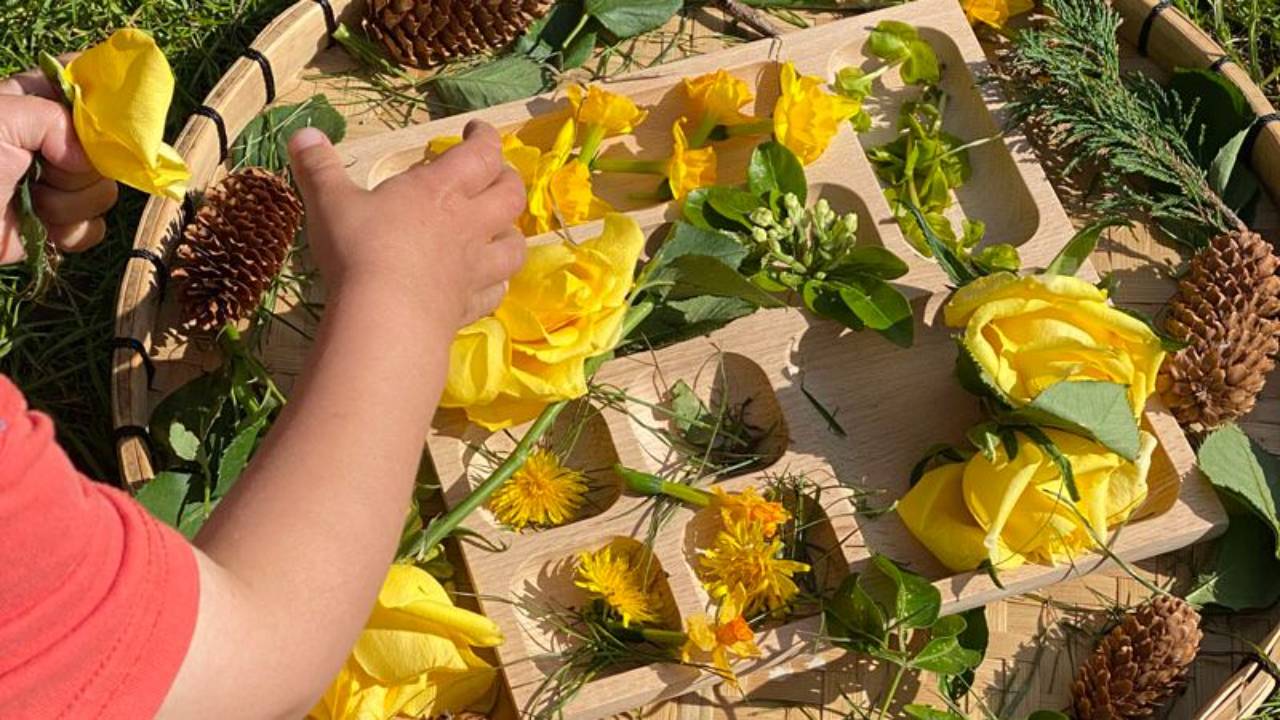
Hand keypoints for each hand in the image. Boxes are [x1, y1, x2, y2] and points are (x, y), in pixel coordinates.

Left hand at [0, 67, 117, 264]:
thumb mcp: (0, 119)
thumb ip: (55, 120)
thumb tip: (86, 157)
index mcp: (35, 102)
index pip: (87, 81)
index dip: (108, 98)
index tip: (106, 122)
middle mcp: (52, 141)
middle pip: (109, 148)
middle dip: (83, 169)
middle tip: (47, 170)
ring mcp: (58, 184)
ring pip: (105, 191)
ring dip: (70, 204)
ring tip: (32, 203)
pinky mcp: (59, 224)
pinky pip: (95, 227)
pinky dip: (72, 232)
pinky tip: (44, 228)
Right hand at [287, 120, 525, 330]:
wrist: (386, 318)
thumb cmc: (360, 250)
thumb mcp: (330, 203)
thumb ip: (319, 168)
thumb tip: (302, 133)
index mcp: (440, 190)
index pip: (481, 154)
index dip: (486, 137)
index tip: (478, 130)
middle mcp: (468, 225)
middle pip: (510, 195)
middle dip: (508, 178)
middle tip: (495, 174)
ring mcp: (475, 268)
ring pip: (515, 245)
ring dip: (512, 233)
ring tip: (501, 229)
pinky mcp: (471, 304)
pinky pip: (497, 291)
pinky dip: (497, 283)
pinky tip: (487, 282)